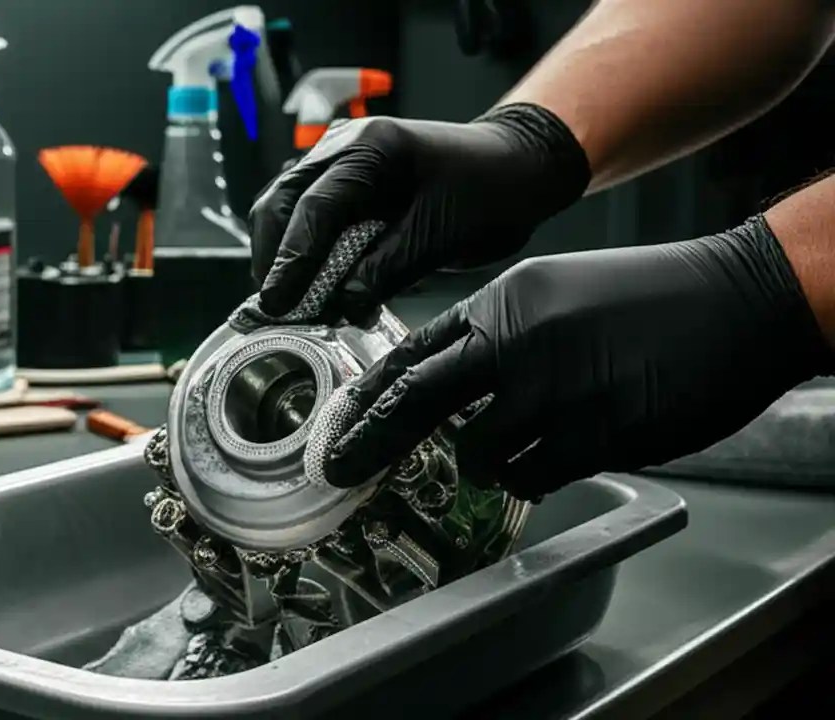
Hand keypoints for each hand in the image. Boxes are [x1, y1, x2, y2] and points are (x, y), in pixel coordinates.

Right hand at [249, 103, 589, 321]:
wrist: (518, 166)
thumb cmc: (491, 188)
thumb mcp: (440, 236)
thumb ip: (384, 270)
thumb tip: (338, 304)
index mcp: (370, 148)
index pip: (312, 208)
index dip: (290, 261)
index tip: (278, 302)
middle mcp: (345, 147)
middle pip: (282, 202)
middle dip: (273, 257)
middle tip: (277, 306)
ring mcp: (341, 161)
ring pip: (287, 209)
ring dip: (284, 255)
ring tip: (294, 300)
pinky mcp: (347, 183)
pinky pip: (309, 216)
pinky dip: (305, 250)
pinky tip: (315, 283)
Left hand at [320, 216, 833, 499]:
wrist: (735, 301)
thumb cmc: (647, 297)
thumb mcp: (554, 290)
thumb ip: (496, 332)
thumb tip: (444, 380)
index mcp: (503, 302)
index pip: (413, 352)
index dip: (368, 394)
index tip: (340, 423)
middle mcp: (518, 342)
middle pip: (415, 400)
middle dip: (369, 441)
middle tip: (340, 468)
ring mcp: (554, 390)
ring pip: (476, 451)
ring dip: (478, 463)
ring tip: (505, 452)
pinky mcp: (595, 433)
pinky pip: (532, 476)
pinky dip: (527, 477)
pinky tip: (548, 460)